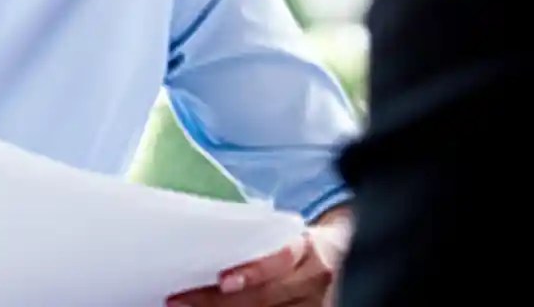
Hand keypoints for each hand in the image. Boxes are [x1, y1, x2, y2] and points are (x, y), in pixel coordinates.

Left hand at [166, 207, 351, 306]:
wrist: (353, 255)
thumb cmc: (306, 242)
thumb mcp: (292, 234)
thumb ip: (262, 241)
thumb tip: (205, 242)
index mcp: (308, 249)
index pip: (281, 260)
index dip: (253, 273)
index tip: (222, 281)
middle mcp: (314, 281)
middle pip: (265, 297)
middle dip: (217, 301)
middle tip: (179, 300)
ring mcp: (314, 304)